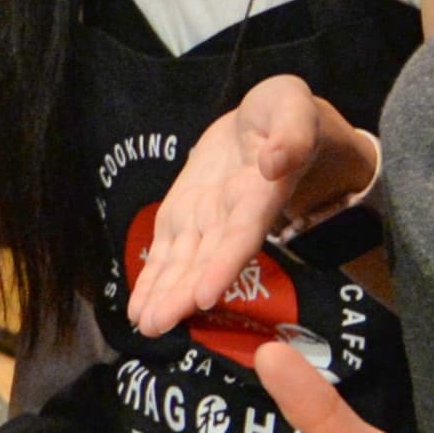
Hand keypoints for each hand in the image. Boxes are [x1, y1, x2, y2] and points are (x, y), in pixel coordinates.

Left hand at [123, 79, 384, 337]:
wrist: (266, 120)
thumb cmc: (286, 112)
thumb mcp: (294, 107)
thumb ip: (292, 134)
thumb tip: (276, 161)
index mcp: (260, 193)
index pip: (242, 235)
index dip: (223, 265)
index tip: (204, 296)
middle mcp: (233, 216)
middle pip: (207, 260)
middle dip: (182, 294)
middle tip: (156, 325)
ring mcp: (207, 219)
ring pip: (184, 262)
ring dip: (164, 294)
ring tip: (143, 325)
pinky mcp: (184, 214)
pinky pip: (169, 251)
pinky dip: (155, 278)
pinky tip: (139, 307)